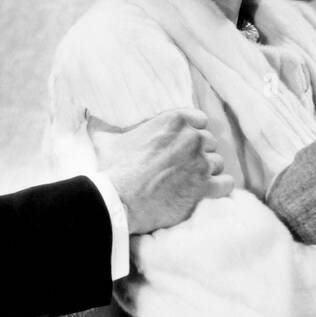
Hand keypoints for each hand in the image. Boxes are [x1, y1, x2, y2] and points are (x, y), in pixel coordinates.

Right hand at [90, 108, 232, 235]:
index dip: (192, 132)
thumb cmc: (113, 169)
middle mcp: (191, 138)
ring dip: (208, 171)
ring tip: (193, 181)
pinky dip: (221, 187)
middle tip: (185, 166)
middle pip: (209, 142)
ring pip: (217, 163)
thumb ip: (103, 124)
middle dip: (200, 153)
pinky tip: (210, 191)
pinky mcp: (205, 187)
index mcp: (173, 120)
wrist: (118, 200)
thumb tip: (88, 115)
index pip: (199, 119)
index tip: (183, 144)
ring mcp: (201, 162)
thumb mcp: (106, 140)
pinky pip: (227, 183)